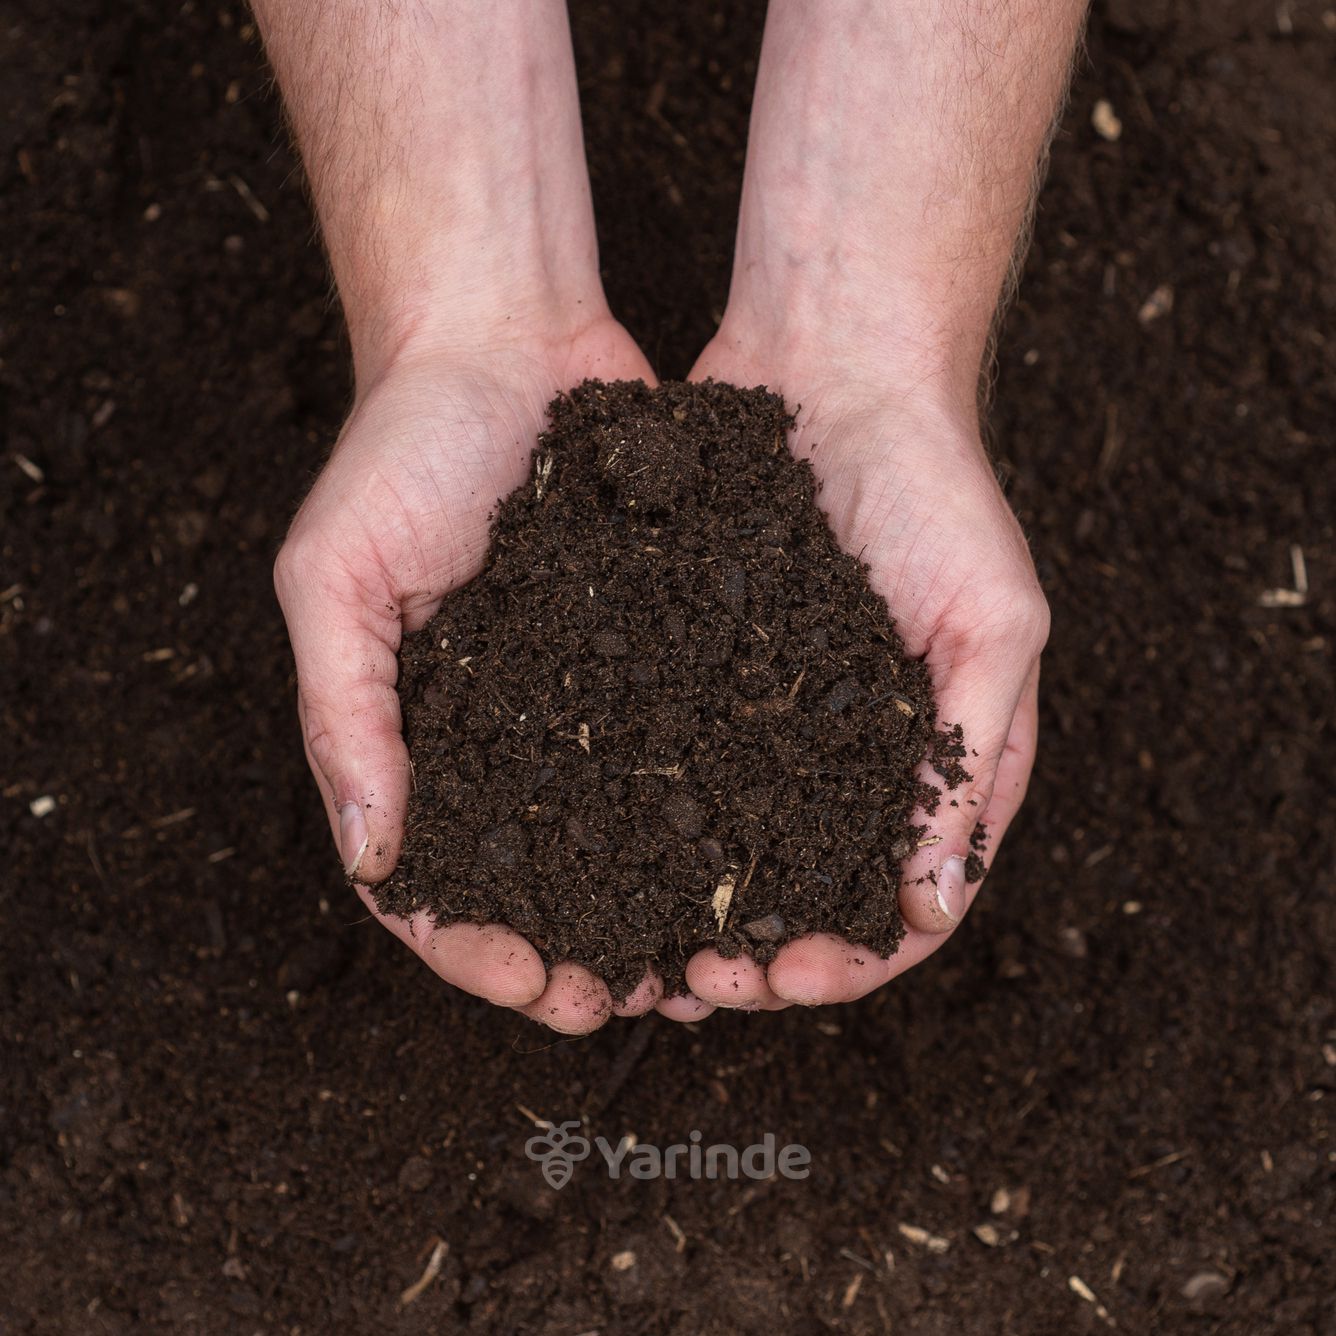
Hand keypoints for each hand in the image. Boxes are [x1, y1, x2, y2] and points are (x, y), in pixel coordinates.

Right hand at [274, 316, 716, 1031]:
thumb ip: (344, 713)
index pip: (432, 880)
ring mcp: (580, 699)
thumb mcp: (334, 575)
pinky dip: (704, 817)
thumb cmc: (400, 449)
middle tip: (629, 1002)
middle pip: (533, 881)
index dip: (476, 947)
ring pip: (616, 838)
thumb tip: (377, 859)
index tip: (534, 985)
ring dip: (648, 912)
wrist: (502, 338)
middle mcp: (499, 733)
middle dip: (575, 954)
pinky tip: (747, 860)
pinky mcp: (654, 653)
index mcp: (412, 733)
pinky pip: (680, 751)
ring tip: (696, 964)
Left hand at [680, 338, 1048, 1008]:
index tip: (782, 980)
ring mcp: (769, 718)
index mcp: (935, 762)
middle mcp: (850, 757)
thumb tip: (935, 902)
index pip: (899, 904)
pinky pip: (669, 766)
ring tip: (629, 946)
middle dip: (751, 957)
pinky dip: (640, 824)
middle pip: (802, 898)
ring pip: (726, 850)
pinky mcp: (698, 670)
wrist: (839, 361)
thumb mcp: (992, 619)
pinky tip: (592, 853)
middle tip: (689, 982)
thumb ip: (972, 759)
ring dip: (683, 912)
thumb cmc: (937, 485)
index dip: (846, 960)